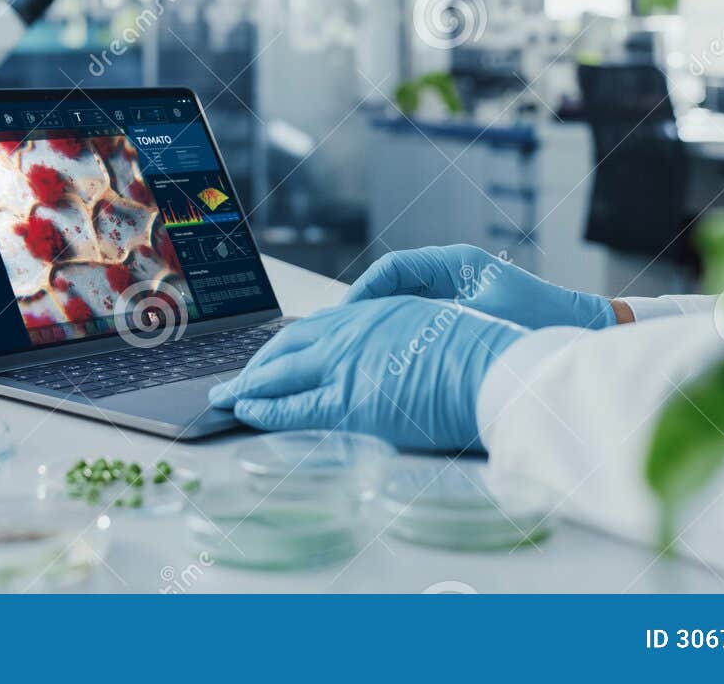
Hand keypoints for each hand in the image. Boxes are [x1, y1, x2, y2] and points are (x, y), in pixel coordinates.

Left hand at [207, 296, 524, 450]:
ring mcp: (347, 364)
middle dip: (258, 362)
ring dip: (248, 384)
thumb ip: (410, 341)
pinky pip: (291, 406)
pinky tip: (246, 411)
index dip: (292, 343)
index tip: (274, 354)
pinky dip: (263, 408)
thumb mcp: (441, 331)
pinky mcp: (346, 400)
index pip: (321, 325)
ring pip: (281, 372)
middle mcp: (355, 330)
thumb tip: (399, 360)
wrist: (497, 370)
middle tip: (236, 376)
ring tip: (226, 396)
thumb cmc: (485, 358)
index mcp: (380, 312)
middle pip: (290, 345)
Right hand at [345, 245, 616, 330]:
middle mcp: (454, 273)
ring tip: (355, 351)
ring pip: (402, 303)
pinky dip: (398, 336)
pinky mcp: (463, 315)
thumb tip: (388, 336)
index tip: (343, 321)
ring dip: (378, 325)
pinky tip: (388, 361)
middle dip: (362, 310)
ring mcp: (458, 292)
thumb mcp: (483, 324)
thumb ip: (438, 325)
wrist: (585, 334)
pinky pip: (418, 320)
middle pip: (392, 284)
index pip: (393, 268)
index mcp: (456, 263)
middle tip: (337, 338)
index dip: (363, 294)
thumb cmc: (541, 327)